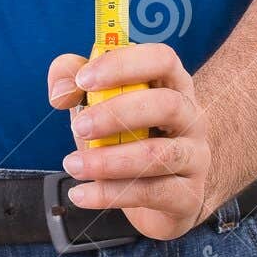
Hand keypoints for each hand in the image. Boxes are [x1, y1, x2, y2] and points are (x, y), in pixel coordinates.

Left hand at [47, 45, 210, 240]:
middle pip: (166, 104)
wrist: (161, 197)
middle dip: (116, 114)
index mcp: (171, 84)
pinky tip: (81, 194)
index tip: (84, 79)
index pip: (162, 59)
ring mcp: (195, 157)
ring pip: (159, 155)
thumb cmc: (126, 139)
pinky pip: (150, 193)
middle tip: (79, 127)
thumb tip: (61, 91)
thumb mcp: (97, 105)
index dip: (124, 64)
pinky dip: (109, 194)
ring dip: (109, 160)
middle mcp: (190, 117)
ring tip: (73, 165)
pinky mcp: (188, 195)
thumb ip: (73, 82)